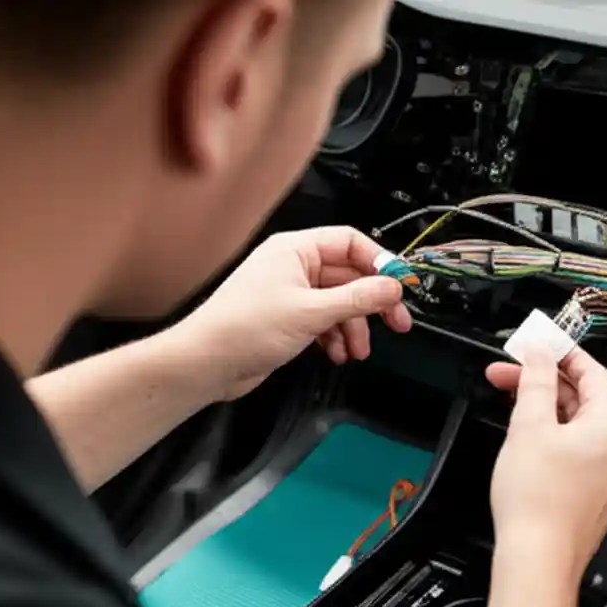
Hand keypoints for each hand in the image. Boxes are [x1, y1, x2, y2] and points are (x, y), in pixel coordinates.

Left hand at [165, 226, 411, 400]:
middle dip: (372, 303)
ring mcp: (291, 293)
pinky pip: (324, 321)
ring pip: (340, 303)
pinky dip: (335, 337)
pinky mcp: (288, 318)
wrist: (206, 363)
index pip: (350, 243)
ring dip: (354, 327)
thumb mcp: (312, 312)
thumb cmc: (244, 329)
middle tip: (397, 324)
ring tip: (357, 351)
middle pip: (350, 276)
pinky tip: (336, 354)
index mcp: (295, 249)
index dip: (379, 263)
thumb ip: (358, 298)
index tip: (400, 286)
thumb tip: (393, 287)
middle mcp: (294, 266)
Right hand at [485, 346, 606, 584]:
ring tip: (510, 398)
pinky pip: (578, 449)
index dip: (561, 352)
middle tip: (509, 370)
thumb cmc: (537, 502)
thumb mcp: (529, 426)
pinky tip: (525, 432)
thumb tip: (539, 353)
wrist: (536, 559)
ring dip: (545, 407)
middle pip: (585, 398)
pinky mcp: (595, 492)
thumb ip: (535, 381)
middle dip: (543, 381)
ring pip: (579, 424)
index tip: (537, 343)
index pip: (593, 373)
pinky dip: (553, 433)